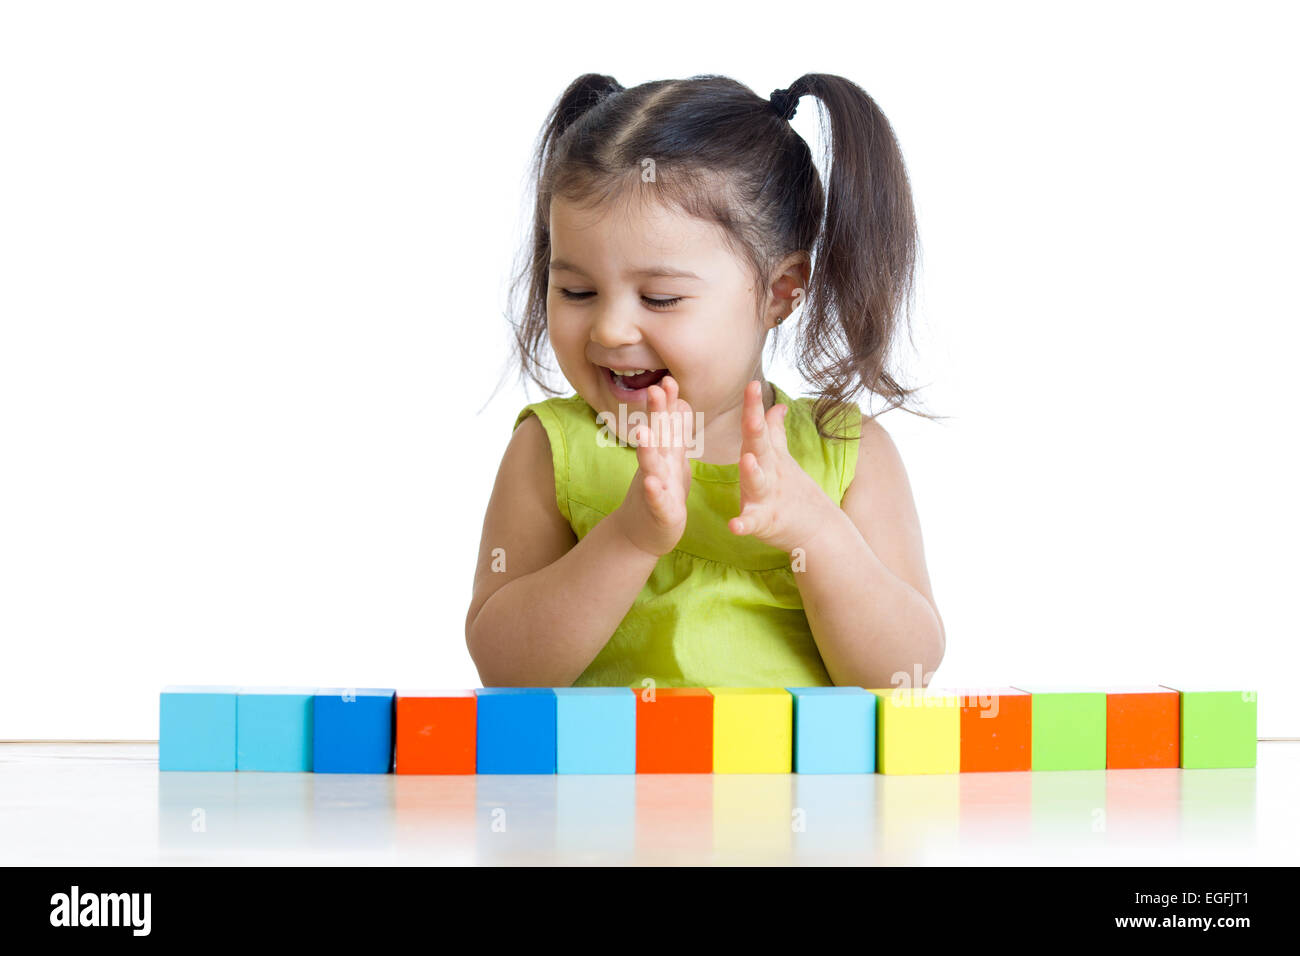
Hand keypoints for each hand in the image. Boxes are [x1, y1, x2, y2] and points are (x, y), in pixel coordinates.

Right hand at [612, 374, 693, 557]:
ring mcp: (655, 488)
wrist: (642, 534)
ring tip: (643, 432)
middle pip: (656, 437)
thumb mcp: (672, 461)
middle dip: (657, 414)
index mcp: (664, 455)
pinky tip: (652, 483)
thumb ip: (676, 433)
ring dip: (647, 449)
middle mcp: (656, 467)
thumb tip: (680, 403)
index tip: (669, 379)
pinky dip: (654, 492)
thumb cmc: (662, 494)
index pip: (665, 424)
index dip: (667, 403)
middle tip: (655, 390)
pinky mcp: (660, 511)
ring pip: (651, 466)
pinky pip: (656, 500)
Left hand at [729, 380, 838, 552]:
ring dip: (752, 472)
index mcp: (766, 458)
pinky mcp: (765, 523)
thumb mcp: (783, 459)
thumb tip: (778, 406)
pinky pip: (752, 523)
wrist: (818, 530)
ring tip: (746, 461)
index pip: (758, 428)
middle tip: (752, 413)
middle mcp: (768, 473)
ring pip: (757, 483)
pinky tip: (734, 526)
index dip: (753, 406)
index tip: (752, 383)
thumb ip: (775, 432)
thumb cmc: (794, 493)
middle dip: (755, 430)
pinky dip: (744, 524)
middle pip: (760, 448)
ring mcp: (767, 498)